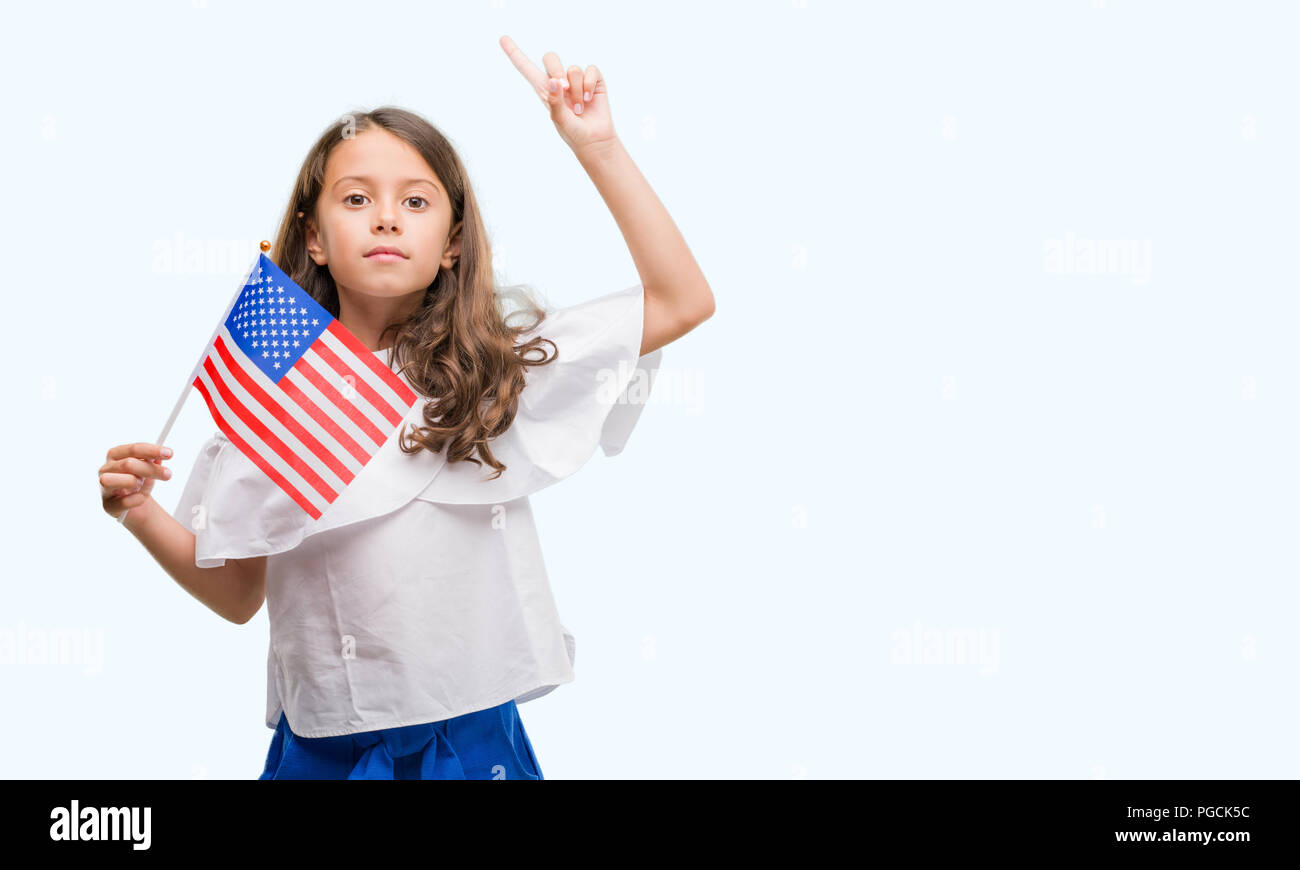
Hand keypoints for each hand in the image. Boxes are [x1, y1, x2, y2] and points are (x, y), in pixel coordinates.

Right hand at [100, 442, 171, 520]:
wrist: (135, 504)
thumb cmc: (139, 481)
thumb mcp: (147, 468)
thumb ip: (153, 460)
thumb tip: (161, 456)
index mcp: (115, 455)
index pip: (133, 449)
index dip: (152, 451)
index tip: (169, 453)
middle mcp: (105, 469)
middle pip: (127, 464)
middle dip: (150, 469)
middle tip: (168, 474)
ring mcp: (104, 487)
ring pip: (116, 480)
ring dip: (134, 481)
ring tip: (142, 484)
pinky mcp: (108, 505)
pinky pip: (124, 501)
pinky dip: (138, 499)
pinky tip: (142, 498)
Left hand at [499, 35, 617, 155]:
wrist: (595, 140)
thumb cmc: (573, 132)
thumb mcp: (559, 119)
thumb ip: (555, 101)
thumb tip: (553, 82)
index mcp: (544, 89)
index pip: (526, 67)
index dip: (515, 53)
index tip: (502, 39)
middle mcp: (559, 81)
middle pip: (550, 57)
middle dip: (557, 71)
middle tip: (564, 89)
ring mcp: (577, 79)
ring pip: (573, 69)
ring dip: (577, 91)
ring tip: (579, 108)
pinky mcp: (593, 80)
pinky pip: (591, 70)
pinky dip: (589, 85)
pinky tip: (589, 100)